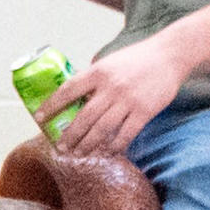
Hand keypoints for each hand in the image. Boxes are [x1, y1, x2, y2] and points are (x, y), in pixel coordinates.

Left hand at [38, 37, 188, 159]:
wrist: (170, 55)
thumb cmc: (137, 59)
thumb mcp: (110, 62)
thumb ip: (94, 78)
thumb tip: (74, 96)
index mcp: (98, 72)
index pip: (68, 90)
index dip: (51, 105)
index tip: (38, 117)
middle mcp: (111, 87)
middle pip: (84, 117)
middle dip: (70, 135)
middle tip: (61, 148)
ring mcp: (128, 100)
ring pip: (102, 129)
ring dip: (88, 144)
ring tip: (80, 153)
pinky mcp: (145, 111)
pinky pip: (126, 134)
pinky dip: (115, 146)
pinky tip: (107, 152)